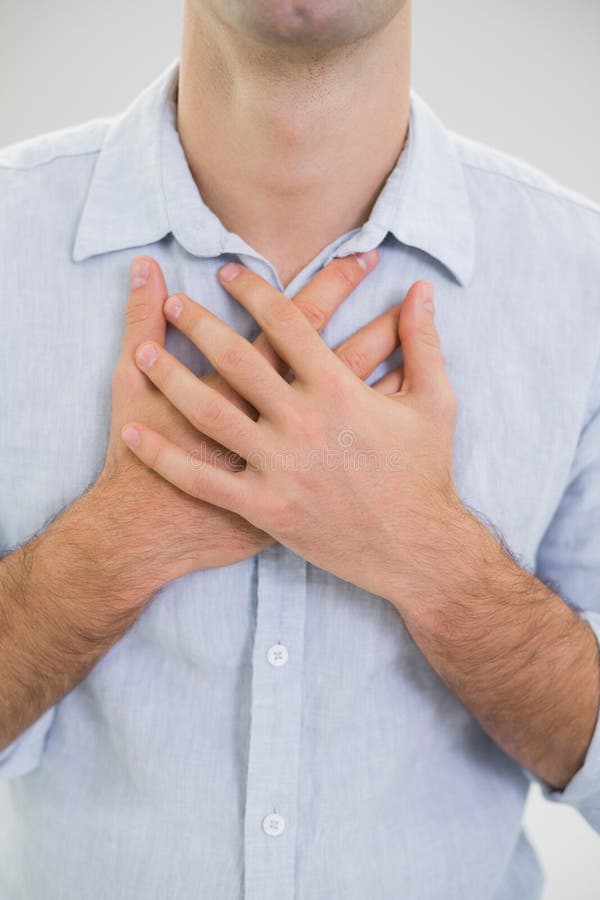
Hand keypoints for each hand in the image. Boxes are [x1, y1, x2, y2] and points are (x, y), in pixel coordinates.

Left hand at [122, 264, 461, 602]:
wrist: (417, 549)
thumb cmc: (425, 473)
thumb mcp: (436, 402)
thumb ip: (424, 342)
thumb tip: (421, 291)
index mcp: (340, 390)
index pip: (287, 322)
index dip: (254, 290)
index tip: (228, 272)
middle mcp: (303, 423)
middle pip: (238, 359)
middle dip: (201, 325)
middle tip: (175, 303)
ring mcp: (280, 467)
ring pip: (210, 413)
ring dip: (171, 379)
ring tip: (142, 352)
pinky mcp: (264, 509)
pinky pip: (202, 480)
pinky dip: (164, 457)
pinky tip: (134, 434)